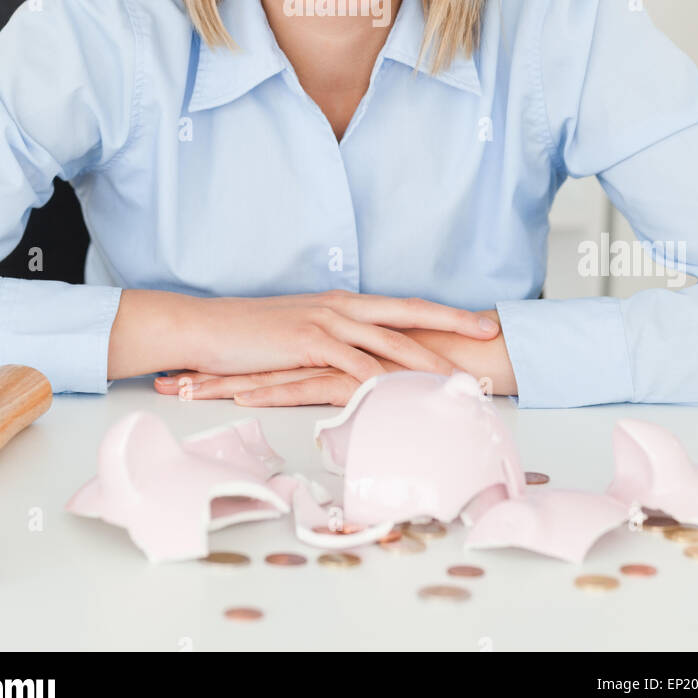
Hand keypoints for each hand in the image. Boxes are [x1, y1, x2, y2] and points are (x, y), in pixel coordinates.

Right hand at [154, 306, 504, 406]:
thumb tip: (360, 365)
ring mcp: (325, 323)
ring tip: (458, 377)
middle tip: (490, 332)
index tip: (478, 320)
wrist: (207, 327)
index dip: (443, 313)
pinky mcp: (307, 344)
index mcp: (343, 303)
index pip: (403, 307)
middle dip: (452, 323)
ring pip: (387, 341)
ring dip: (425, 361)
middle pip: (408, 314)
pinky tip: (401, 394)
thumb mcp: (299, 334)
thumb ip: (332, 344)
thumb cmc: (250, 336)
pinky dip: (378, 380)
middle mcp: (340, 307)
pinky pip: (351, 364)